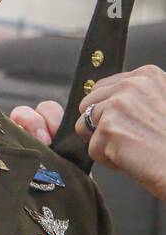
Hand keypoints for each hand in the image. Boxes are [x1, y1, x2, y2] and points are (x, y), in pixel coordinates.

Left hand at [10, 65, 165, 201]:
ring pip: (82, 126)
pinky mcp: (108, 128)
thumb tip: (80, 105)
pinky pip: (91, 148)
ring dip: (103, 144)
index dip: (107, 112)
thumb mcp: (154, 109)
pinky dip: (108, 159)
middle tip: (131, 140)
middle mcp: (131, 84)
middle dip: (98, 127)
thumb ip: (128, 98)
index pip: (101, 88)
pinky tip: (131, 159)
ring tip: (133, 150)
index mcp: (146, 75)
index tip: (127, 125)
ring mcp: (118, 105)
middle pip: (86, 105)